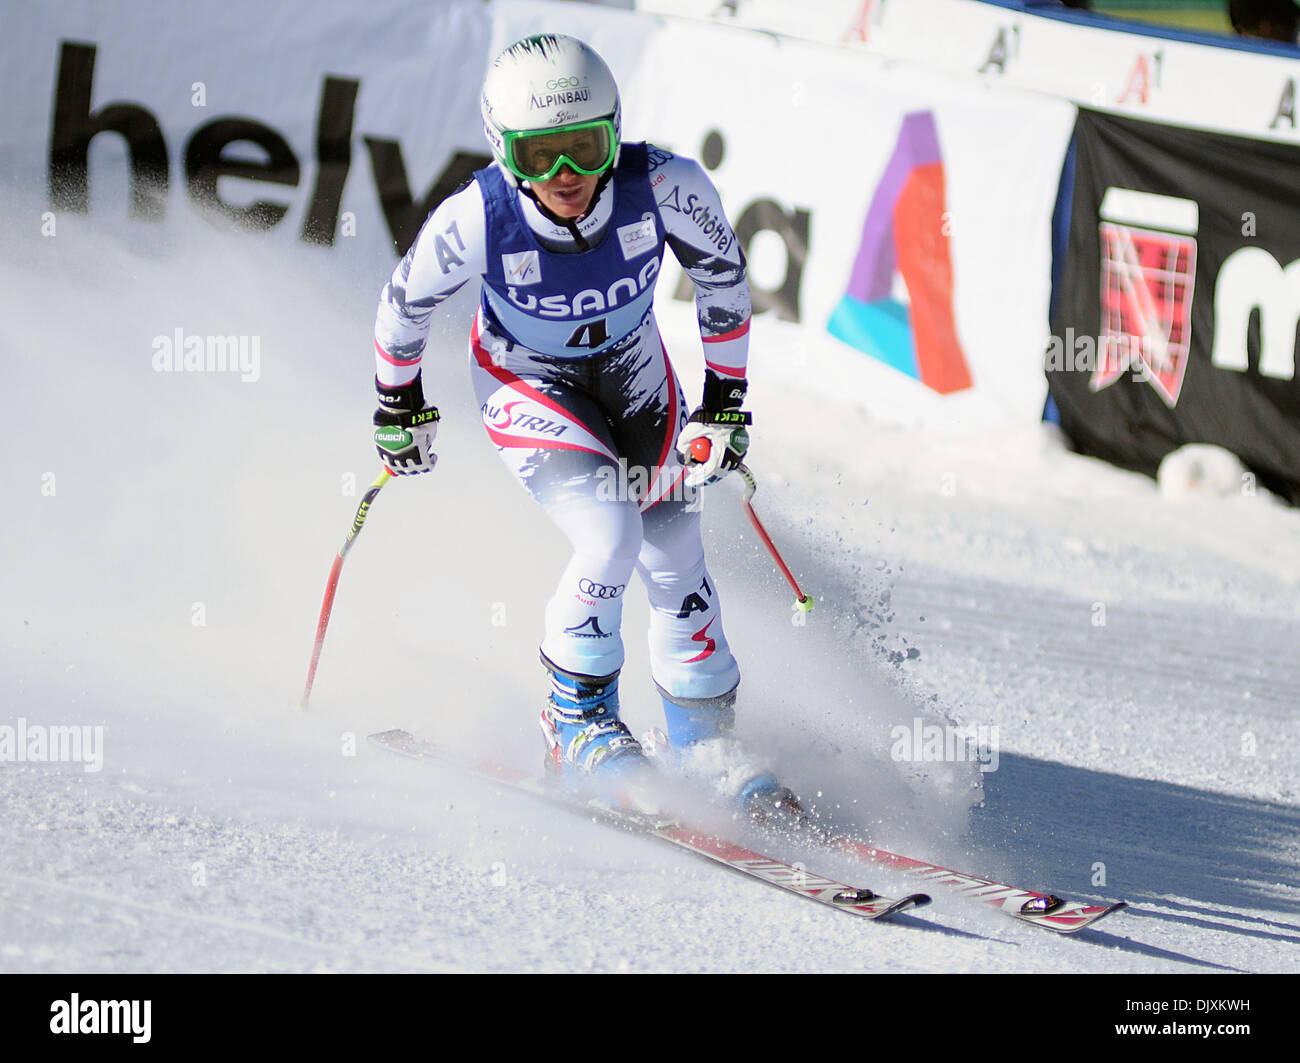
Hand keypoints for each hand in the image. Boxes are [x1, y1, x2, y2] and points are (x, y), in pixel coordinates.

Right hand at [374, 372, 439, 474]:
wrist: (399, 406)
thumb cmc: (417, 415)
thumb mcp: (430, 430)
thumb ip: (428, 442)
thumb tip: (424, 448)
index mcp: (419, 453)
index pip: (425, 466)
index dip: (431, 462)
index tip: (433, 456)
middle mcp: (404, 457)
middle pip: (411, 469)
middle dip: (418, 465)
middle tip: (420, 460)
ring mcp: (391, 453)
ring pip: (397, 467)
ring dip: (404, 465)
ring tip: (408, 458)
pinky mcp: (380, 447)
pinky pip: (387, 459)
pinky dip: (393, 458)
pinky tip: (397, 451)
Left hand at [675, 372, 750, 487]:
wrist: (723, 403)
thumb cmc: (709, 414)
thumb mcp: (691, 430)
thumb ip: (684, 445)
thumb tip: (684, 457)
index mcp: (723, 448)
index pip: (710, 471)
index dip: (698, 478)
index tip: (689, 481)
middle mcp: (734, 452)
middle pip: (719, 472)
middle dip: (705, 475)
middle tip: (693, 474)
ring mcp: (740, 449)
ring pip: (725, 467)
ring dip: (713, 467)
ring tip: (701, 461)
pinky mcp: (741, 445)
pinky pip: (730, 459)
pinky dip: (720, 459)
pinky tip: (711, 453)